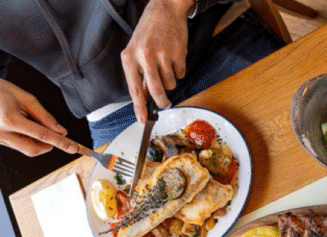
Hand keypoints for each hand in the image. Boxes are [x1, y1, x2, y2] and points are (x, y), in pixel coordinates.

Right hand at [0, 79, 76, 155]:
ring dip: (37, 142)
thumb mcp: (25, 98)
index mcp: (10, 119)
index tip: (73, 147)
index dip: (61, 142)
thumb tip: (60, 131)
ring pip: (26, 150)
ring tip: (29, 123)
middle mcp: (2, 133)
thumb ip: (45, 116)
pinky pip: (18, 146)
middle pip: (34, 150)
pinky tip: (21, 126)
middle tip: (51, 132)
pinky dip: (27, 140)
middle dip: (48, 144)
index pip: (42, 135)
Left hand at [120, 0, 194, 121]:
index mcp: (129, 57)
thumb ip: (139, 73)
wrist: (165, 10)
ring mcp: (161, 55)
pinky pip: (180, 74)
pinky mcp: (177, 54)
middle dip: (162, 102)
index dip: (139, 107)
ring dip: (170, 79)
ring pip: (170, 83)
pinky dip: (179, 70)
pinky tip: (173, 57)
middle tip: (165, 104)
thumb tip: (145, 98)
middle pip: (155, 91)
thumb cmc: (149, 32)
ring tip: (166, 62)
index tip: (143, 119)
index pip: (134, 89)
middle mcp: (144, 56)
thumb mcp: (137, 50)